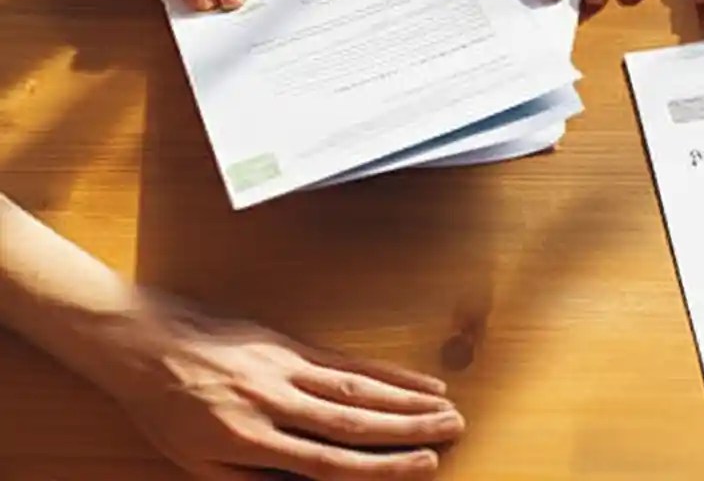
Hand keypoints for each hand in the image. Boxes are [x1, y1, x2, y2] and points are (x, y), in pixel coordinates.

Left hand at [90, 293, 460, 479]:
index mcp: (247, 439)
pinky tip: (412, 378)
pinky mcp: (286, 343)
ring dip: (406, 397)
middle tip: (455, 430)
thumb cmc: (165, 410)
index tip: (424, 467)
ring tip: (447, 406)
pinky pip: (343, 360)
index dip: (381, 467)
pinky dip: (382, 370)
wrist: (141, 343)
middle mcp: (272, 402)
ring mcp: (282, 367)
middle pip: (353, 420)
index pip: (328, 461)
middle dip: (409, 429)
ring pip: (355, 386)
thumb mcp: (195, 464)